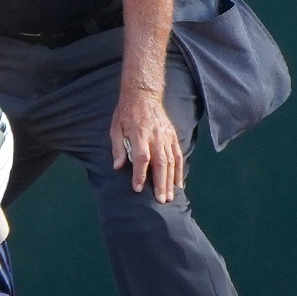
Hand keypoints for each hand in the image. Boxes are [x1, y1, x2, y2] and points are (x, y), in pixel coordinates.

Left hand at [110, 88, 185, 203]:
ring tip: (170, 197)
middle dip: (160, 183)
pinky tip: (179, 183)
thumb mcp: (115, 128)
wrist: (143, 94)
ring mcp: (167, 137)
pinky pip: (178, 155)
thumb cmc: (126, 112)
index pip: (141, 158)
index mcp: (140, 134)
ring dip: (171, 180)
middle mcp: (156, 137)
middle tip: (161, 201)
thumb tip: (117, 167)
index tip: (138, 189)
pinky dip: (180, 170)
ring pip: (171, 161)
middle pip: (160, 163)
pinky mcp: (173, 136)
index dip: (140, 174)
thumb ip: (118, 148)